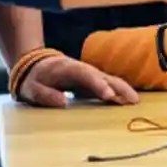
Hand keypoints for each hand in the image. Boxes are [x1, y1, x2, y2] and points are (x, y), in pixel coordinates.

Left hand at [19, 55, 138, 107]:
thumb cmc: (34, 78)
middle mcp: (82, 69)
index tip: (108, 95)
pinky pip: (107, 84)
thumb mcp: (32, 88)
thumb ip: (45, 94)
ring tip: (134, 101)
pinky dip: (118, 91)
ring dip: (122, 89)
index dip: (98, 84)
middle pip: (103, 76)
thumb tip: (63, 102)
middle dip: (118, 87)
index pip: (85, 75)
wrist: (36, 64)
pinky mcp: (90, 80)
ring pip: (108, 79)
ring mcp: (88, 73)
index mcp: (67, 68)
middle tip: (132, 99)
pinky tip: (126, 100)